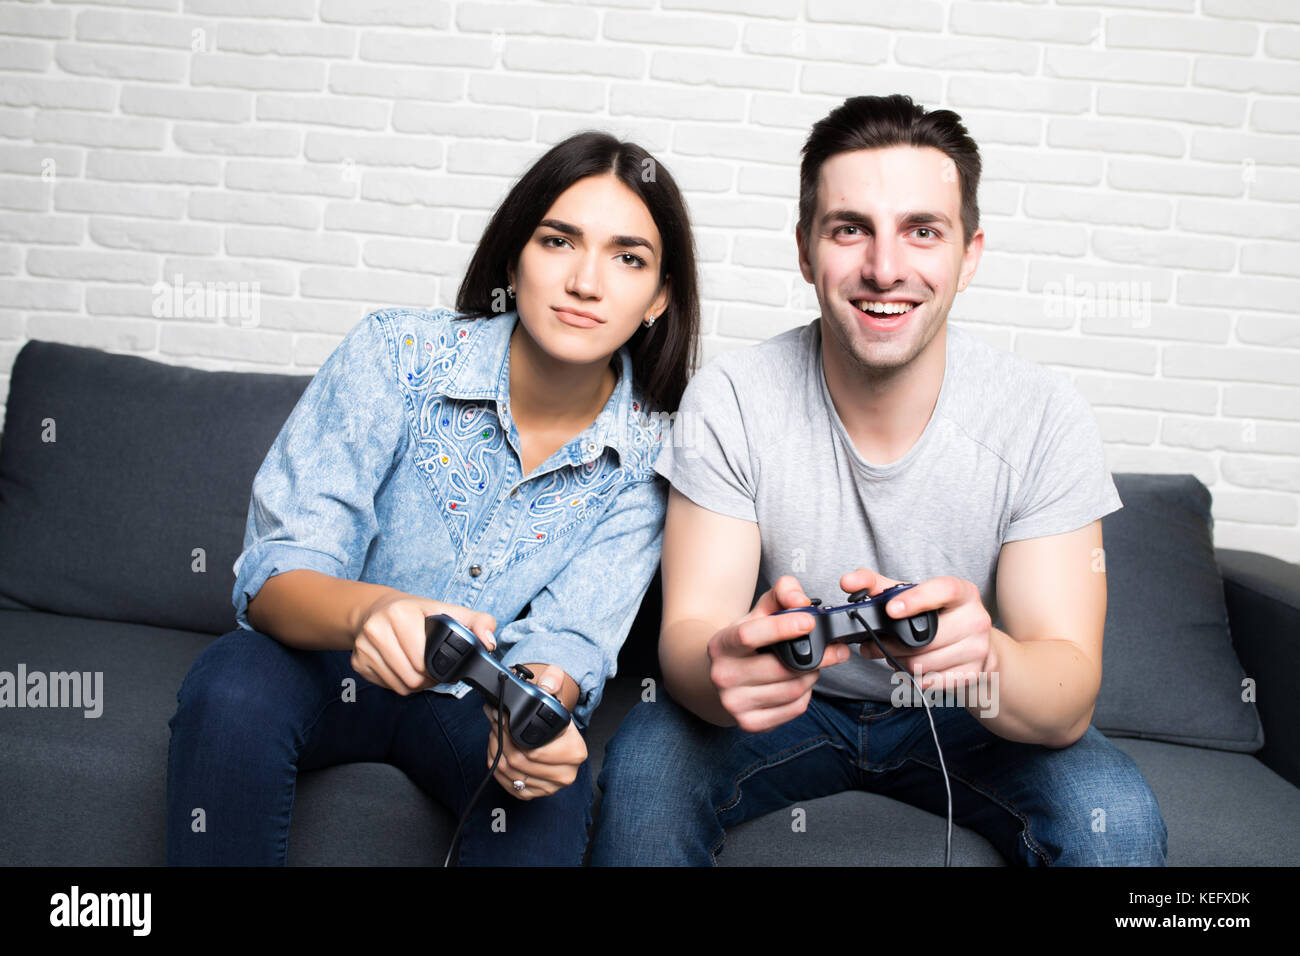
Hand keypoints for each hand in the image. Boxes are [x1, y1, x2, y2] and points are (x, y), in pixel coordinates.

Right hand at [351, 592, 496, 694]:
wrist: (377, 609)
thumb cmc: (415, 613)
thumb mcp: (447, 610)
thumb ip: (477, 622)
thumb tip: (489, 642)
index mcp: (399, 614)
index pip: (422, 660)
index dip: (437, 668)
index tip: (441, 663)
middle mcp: (376, 629)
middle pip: (411, 677)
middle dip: (427, 678)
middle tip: (431, 669)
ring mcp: (363, 647)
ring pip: (399, 686)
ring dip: (414, 684)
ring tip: (419, 668)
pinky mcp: (357, 661)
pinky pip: (386, 686)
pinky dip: (398, 683)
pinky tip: (403, 668)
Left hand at [482, 664, 586, 800]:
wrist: (556, 736)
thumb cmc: (554, 719)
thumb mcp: (556, 695)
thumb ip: (554, 680)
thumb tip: (548, 682)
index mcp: (574, 752)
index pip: (533, 751)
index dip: (510, 732)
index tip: (500, 716)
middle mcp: (565, 774)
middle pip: (518, 762)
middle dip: (500, 739)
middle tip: (494, 721)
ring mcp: (549, 787)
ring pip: (510, 772)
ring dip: (496, 750)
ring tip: (495, 732)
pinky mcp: (534, 794)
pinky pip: (507, 783)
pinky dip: (497, 766)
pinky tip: (498, 749)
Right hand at [706, 574, 849, 732]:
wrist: (721, 676)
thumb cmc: (746, 641)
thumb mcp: (759, 612)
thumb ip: (783, 594)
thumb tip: (801, 600)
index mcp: (721, 644)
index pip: (750, 635)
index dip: (782, 627)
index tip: (810, 621)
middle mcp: (722, 676)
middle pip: (780, 668)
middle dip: (815, 657)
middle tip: (832, 649)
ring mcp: (735, 703)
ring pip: (792, 690)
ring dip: (812, 676)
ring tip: (811, 665)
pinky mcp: (750, 724)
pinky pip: (794, 708)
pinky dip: (806, 695)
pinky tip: (800, 683)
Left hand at [846, 568, 991, 692]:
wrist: (973, 644)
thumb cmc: (937, 615)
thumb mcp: (912, 595)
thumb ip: (878, 585)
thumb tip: (848, 582)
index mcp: (963, 593)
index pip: (944, 590)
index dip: (917, 599)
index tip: (891, 609)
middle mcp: (975, 619)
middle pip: (927, 637)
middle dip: (891, 643)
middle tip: (871, 643)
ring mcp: (977, 648)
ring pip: (923, 662)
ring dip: (898, 661)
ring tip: (892, 654)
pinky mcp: (972, 674)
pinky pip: (930, 680)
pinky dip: (911, 676)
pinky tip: (908, 666)